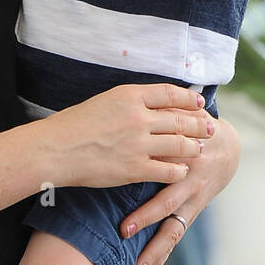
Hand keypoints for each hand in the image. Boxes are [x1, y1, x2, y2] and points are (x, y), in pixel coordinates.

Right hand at [44, 83, 214, 189]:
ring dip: (192, 148)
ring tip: (198, 149)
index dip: (187, 98)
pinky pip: (168, 170)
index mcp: (128, 96)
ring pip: (179, 144)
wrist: (54, 150)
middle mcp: (138, 117)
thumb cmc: (70, 126)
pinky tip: (180, 171)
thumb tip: (147, 106)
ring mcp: (138, 143)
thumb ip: (127, 103)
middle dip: (199, 124)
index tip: (197, 102)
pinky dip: (178, 170)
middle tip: (210, 128)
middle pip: (180, 119)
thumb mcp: (101, 102)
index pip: (169, 93)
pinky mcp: (135, 168)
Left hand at [119, 116, 240, 264]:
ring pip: (173, 230)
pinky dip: (160, 252)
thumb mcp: (183, 118)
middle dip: (145, 218)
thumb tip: (135, 103)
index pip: (160, 167)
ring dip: (155, 250)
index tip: (118, 181)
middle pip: (167, 204)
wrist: (228, 147)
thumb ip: (165, 115)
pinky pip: (174, 235)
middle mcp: (188, 182)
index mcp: (182, 156)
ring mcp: (192, 201)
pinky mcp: (192, 212)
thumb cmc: (193, 128)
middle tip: (123, 230)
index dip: (142, 173)